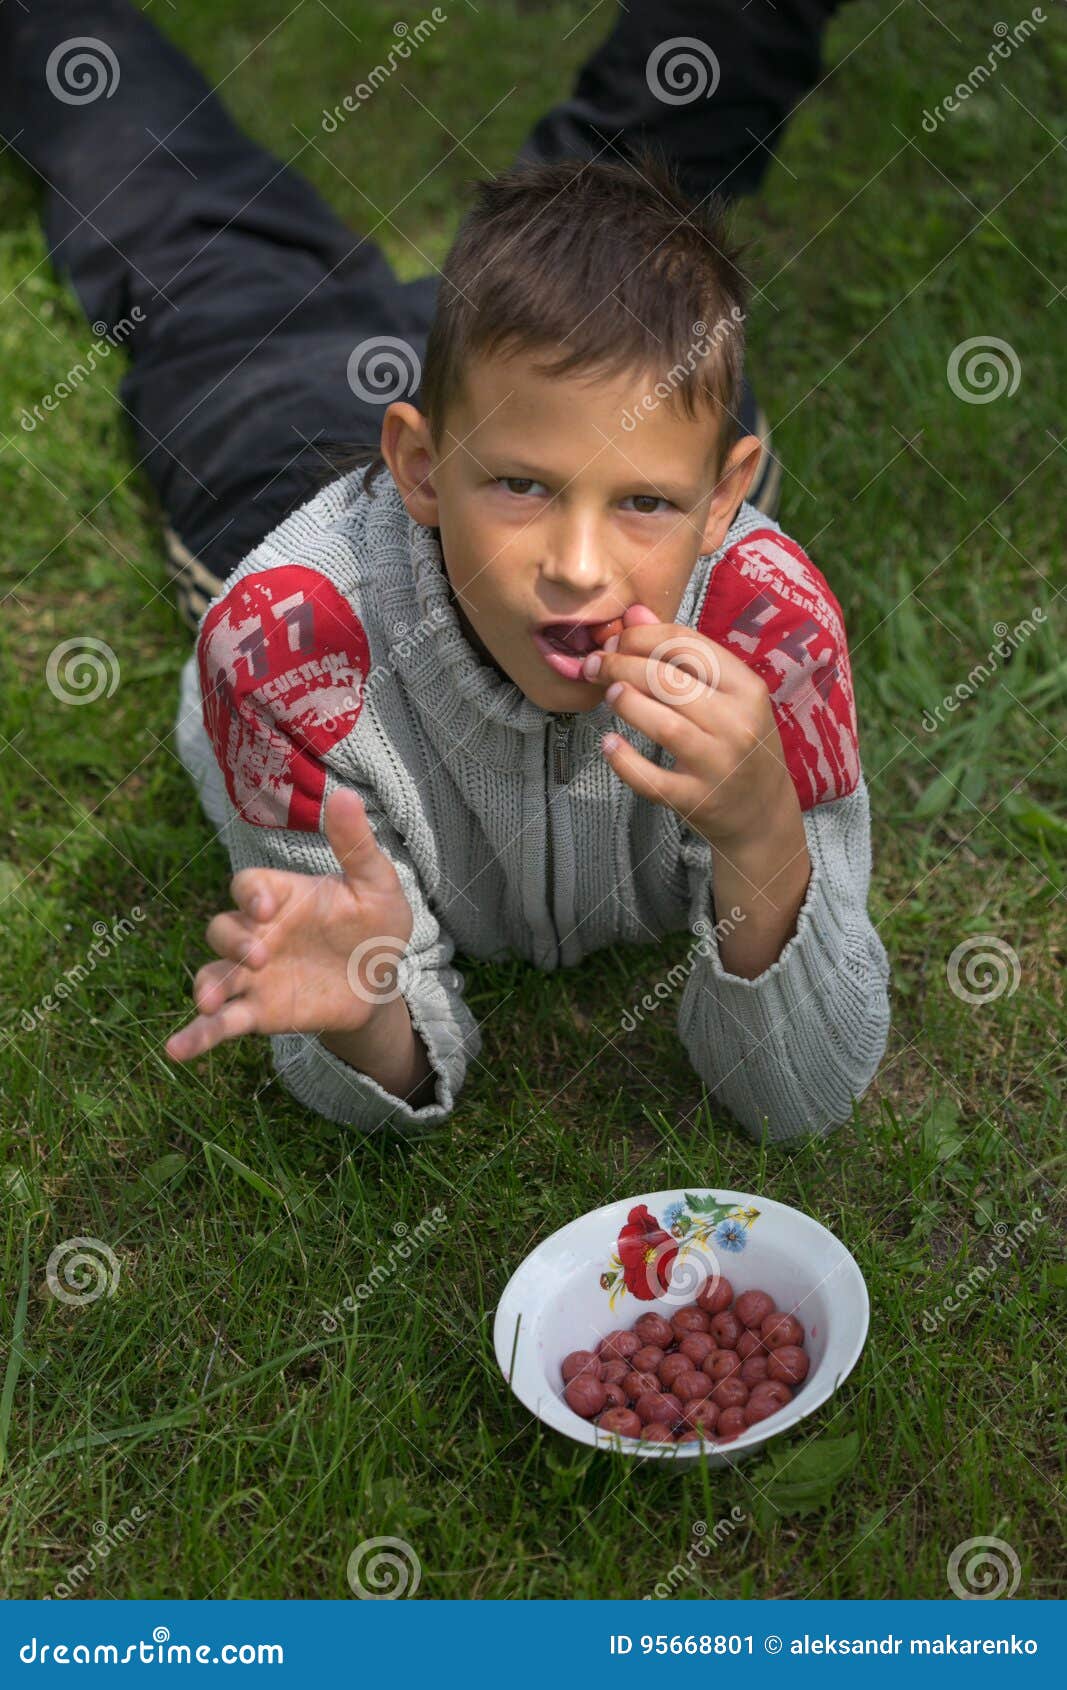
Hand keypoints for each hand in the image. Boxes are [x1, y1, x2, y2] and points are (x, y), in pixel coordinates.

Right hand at [166, 789, 413, 1061]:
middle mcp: (257, 932)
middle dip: (233, 940)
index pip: (247, 885)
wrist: (379, 982)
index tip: (266, 907)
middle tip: (261, 954)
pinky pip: (219, 1024)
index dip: (249, 893)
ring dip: (207, 987)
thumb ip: (356, 846)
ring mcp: (252, 974)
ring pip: (213, 975)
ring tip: (209, 1002)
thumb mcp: (375, 885)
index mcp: (281, 896)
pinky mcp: (256, 1012)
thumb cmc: (374, 925)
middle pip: (222, 928)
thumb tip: (347, 796)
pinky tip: (175, 1050)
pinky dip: (196, 1036)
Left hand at [585, 604, 800, 848]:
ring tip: (608, 695)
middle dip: (624, 666)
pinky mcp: (698, 800)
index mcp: (747, 688)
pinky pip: (653, 780)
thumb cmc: (740, 742)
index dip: (643, 636)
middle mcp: (737, 724)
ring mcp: (718, 765)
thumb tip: (634, 615)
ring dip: (627, 704)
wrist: (763, 811)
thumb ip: (681, 652)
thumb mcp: (727, 694)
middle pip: (670, 683)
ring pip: (664, 725)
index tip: (617, 639)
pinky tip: (609, 744)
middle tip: (596, 665)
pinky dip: (625, 761)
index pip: (690, 646)